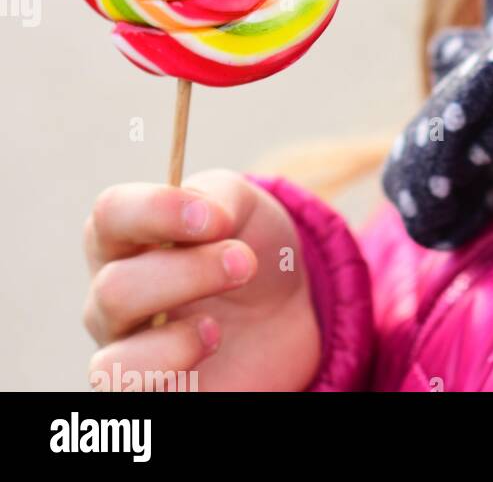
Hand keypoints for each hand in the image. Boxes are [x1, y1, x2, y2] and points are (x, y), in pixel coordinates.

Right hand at [83, 167, 320, 390]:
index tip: (216, 218)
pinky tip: (212, 342)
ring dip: (173, 341)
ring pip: (111, 362)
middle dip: (190, 273)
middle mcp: (112, 297)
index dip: (158, 210)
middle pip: (115, 289)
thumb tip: (200, 213)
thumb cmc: (248, 245)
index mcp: (128, 236)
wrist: (284, 308)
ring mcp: (125, 350)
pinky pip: (132, 397)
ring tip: (218, 324)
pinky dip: (174, 368)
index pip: (110, 214)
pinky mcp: (150, 389)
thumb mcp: (244, 206)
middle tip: (245, 262)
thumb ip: (217, 195)